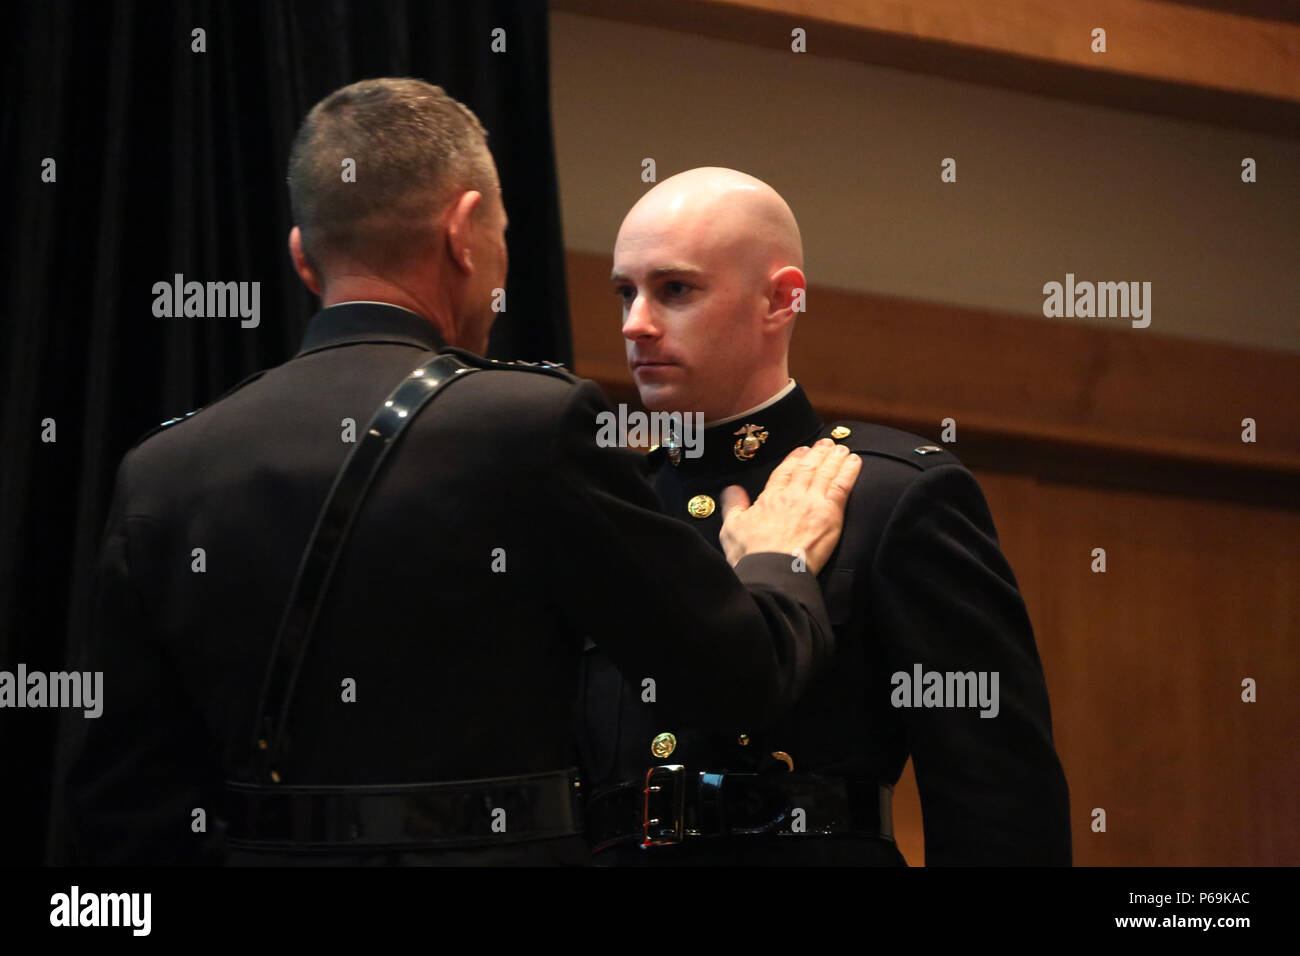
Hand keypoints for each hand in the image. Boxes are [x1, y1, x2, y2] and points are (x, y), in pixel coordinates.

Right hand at [719, 438, 860, 574]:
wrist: (773, 571)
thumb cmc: (752, 555)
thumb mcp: (732, 528)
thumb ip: (733, 505)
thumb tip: (732, 491)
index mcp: (770, 498)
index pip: (784, 472)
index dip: (795, 459)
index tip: (802, 450)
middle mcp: (792, 496)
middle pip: (807, 468)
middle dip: (818, 454)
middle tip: (826, 443)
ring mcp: (812, 503)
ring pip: (826, 473)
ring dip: (834, 458)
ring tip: (842, 448)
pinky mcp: (830, 514)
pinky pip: (842, 486)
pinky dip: (849, 471)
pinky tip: (854, 462)